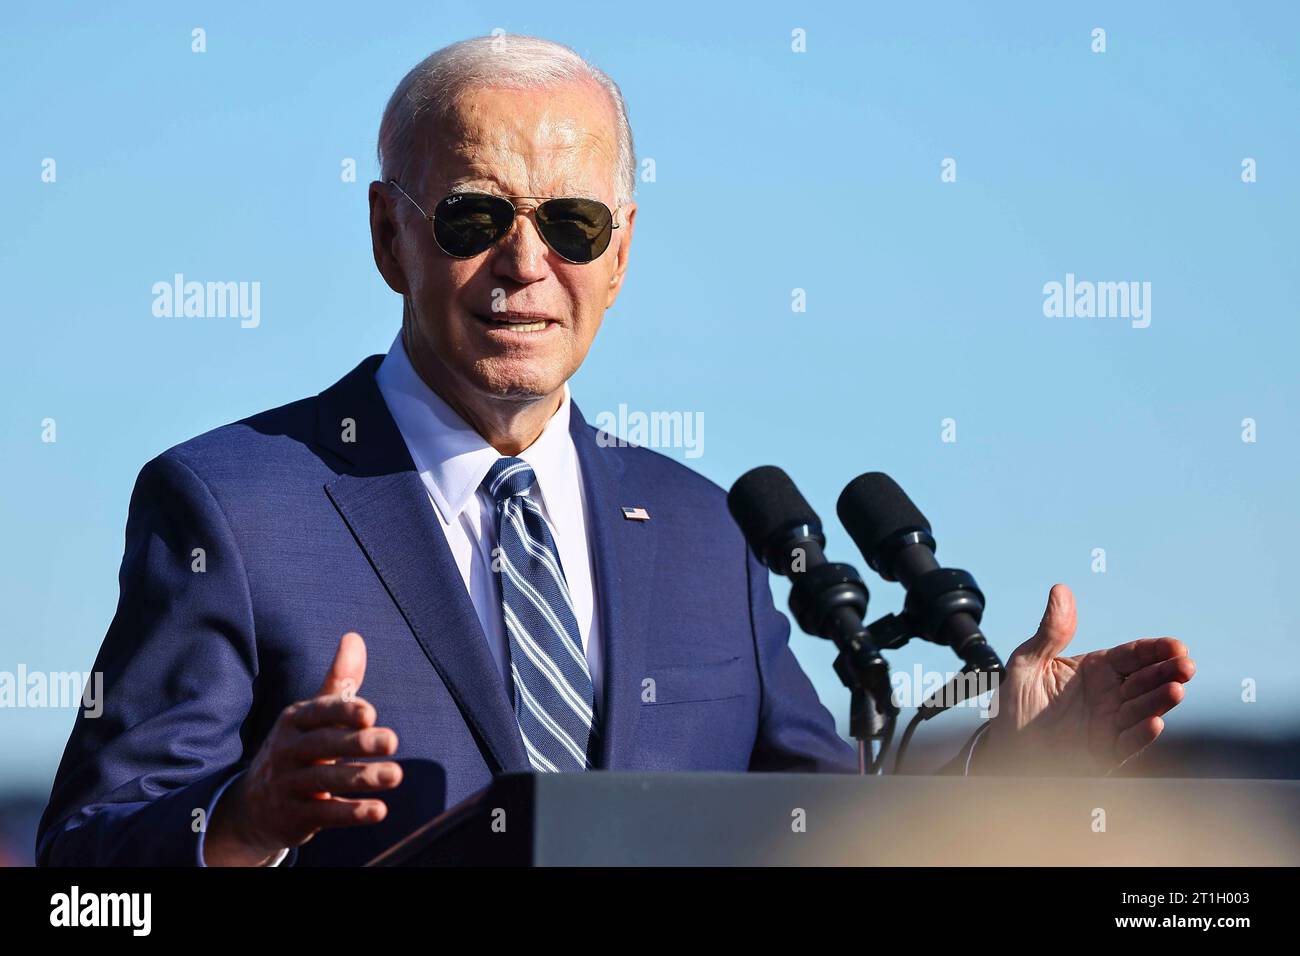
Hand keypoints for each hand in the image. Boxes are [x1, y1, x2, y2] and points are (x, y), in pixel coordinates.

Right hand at [202, 632, 402, 864]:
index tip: (369, 712)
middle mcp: (289, 750)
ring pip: (327, 781)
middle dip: (357, 743)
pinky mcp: (295, 817)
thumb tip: (354, 637)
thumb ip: (339, 681)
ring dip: (362, 778)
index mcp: (296, 720)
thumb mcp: (313, 714)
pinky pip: (325, 815)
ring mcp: (289, 785)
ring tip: (396, 775)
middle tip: (391, 740)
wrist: (253, 805)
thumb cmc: (299, 748)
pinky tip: (379, 810)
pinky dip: (351, 814)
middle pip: (324, 745)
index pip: (319, 712)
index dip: (343, 712)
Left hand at [974, 584, 1194, 775]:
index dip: (1156, 650)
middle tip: (1186, 666)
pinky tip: (1154, 722)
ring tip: (1175, 690)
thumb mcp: (1028, 661)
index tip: (1176, 646)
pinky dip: (1141, 734)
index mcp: (1096, 669)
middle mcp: (1109, 695)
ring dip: (1160, 700)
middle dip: (1168, 672)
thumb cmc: (1017, 703)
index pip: (1132, 656)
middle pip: (1146, 680)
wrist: (1006, 746)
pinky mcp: (1105, 751)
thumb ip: (1050, 631)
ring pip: (1142, 709)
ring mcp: (1110, 724)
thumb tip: (1060, 590)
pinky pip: (1127, 743)